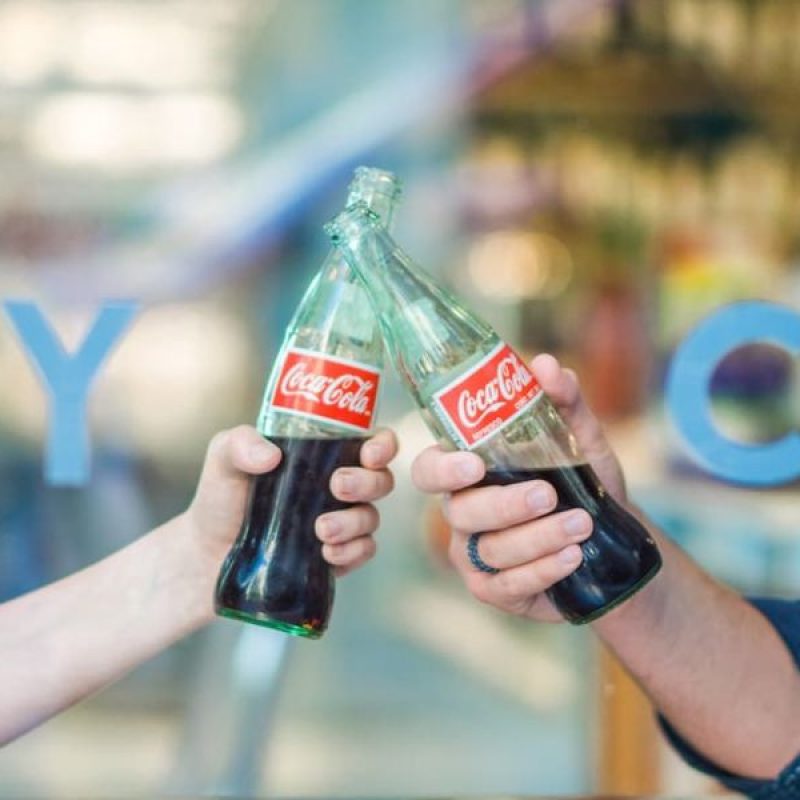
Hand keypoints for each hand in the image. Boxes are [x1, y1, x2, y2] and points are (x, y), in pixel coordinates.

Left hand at [186, 425, 396, 576]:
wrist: (208, 552)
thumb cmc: (222, 496)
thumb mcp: (224, 457)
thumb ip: (240, 443)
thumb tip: (271, 456)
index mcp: (324, 452)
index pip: (372, 441)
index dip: (383, 445)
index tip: (370, 453)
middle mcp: (340, 484)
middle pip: (382, 479)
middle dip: (368, 482)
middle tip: (337, 486)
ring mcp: (342, 521)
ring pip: (372, 517)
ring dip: (354, 522)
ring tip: (320, 530)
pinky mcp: (337, 555)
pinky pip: (364, 551)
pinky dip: (352, 551)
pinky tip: (327, 554)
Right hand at [411, 354, 625, 621]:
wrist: (613, 542)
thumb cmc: (583, 484)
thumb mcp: (579, 441)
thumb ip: (562, 403)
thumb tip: (545, 365)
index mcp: (468, 473)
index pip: (429, 469)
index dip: (443, 469)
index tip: (476, 464)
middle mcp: (462, 513)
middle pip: (460, 511)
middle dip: (504, 504)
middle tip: (547, 494)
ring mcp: (474, 555)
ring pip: (490, 549)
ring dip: (537, 537)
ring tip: (581, 524)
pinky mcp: (495, 590)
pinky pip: (508, 584)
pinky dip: (543, 569)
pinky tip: (572, 556)